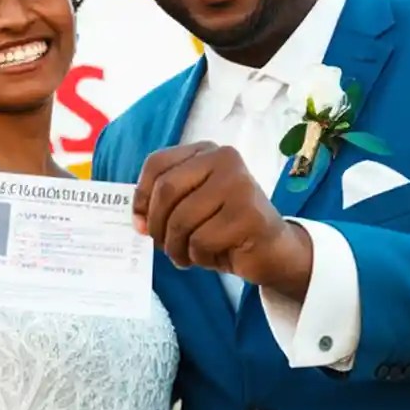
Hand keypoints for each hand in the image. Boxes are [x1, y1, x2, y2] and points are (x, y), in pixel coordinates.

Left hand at [134, 142, 312, 295]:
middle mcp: (224, 160)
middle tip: (163, 245)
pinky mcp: (248, 215)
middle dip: (157, 225)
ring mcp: (239, 185)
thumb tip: (138, 220)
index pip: (157, 164)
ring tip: (188, 254)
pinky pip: (201, 240)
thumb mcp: (191, 206)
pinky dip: (199, 256)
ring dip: (176, 248)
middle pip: (166, 190)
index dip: (141, 196)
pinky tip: (214, 256)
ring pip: (181, 220)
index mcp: (206, 152)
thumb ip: (164, 204)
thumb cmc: (224, 227)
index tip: (141, 221)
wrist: (272, 251)